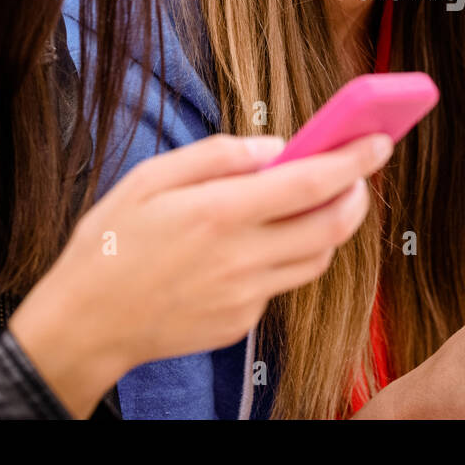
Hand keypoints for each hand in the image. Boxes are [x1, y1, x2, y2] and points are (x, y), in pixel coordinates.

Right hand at [10, 132, 392, 416]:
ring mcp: (245, 295)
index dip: (354, 160)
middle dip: (357, 193)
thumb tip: (274, 146)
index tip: (380, 140)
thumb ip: (217, 155)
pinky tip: (263, 241)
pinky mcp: (241, 321)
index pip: (311, 183)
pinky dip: (288, 257)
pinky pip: (283, 284)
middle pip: (332, 226)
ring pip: (318, 259)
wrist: (84, 324)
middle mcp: (240, 257)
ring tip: (315, 201)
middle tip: (356, 171)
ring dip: (330, 227)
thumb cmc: (111, 242)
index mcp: (219, 213)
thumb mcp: (150, 178)